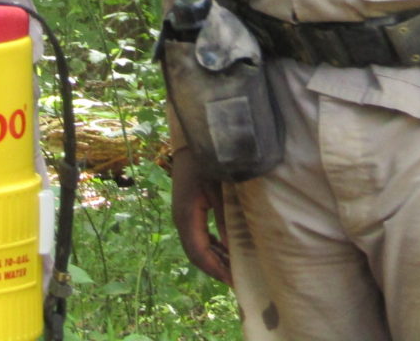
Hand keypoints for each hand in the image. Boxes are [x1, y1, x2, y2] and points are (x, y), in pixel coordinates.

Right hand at [170, 144, 232, 285]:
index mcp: (186, 214)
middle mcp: (181, 217)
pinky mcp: (190, 207)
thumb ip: (226, 218)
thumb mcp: (221, 189)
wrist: (195, 137)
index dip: (215, 269)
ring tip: (235, 269)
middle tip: (238, 280)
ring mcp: (184, 212)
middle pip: (197, 252)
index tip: (233, 282)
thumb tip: (233, 248)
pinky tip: (227, 249)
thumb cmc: (208, 159)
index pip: (198, 252)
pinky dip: (213, 245)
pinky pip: (200, 233)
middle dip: (216, 267)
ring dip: (215, 257)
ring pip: (198, 244)